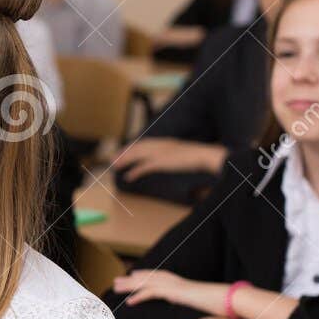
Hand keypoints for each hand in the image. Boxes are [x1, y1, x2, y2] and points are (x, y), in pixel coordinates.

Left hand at [111, 137, 225, 181]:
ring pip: (137, 155)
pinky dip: (135, 171)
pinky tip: (129, 176)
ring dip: (125, 160)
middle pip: (137, 147)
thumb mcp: (184, 154)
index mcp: (166, 142)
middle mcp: (161, 145)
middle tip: (112, 158)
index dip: (132, 147)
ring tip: (115, 166)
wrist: (206, 156)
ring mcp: (161, 152)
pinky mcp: (162, 162)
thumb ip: (175, 155)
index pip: (144, 143)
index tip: (123, 151)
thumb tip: (171, 159)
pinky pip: (144, 167)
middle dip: (124, 152)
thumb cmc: (199, 157)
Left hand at [111, 268, 214, 311]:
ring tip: (116, 289)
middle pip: (146, 278)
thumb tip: (179, 303)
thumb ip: (184, 299)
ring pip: (145, 283)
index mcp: (177, 281)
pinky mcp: (172, 292)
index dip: (142, 275)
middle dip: (130, 280)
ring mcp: (172, 285)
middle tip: (115, 282)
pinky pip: (152, 293)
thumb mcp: (194, 300)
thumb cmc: (211, 300)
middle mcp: (172, 280)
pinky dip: (139, 297)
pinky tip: (129, 302)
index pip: (155, 275)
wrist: (222, 298)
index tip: (131, 275)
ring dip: (130, 286)